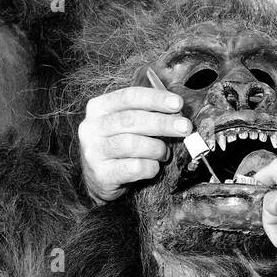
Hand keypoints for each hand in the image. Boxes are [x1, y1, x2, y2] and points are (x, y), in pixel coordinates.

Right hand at [78, 88, 190, 202]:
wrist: (100, 180)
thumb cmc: (120, 147)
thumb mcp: (127, 125)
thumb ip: (146, 114)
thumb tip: (177, 112)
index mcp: (98, 108)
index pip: (128, 97)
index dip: (155, 98)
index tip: (177, 103)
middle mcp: (91, 128)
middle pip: (131, 120)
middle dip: (163, 123)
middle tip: (185, 127)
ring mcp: (93, 152)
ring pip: (132, 144)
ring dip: (157, 148)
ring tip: (165, 153)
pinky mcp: (102, 174)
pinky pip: (134, 167)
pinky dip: (151, 166)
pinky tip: (154, 166)